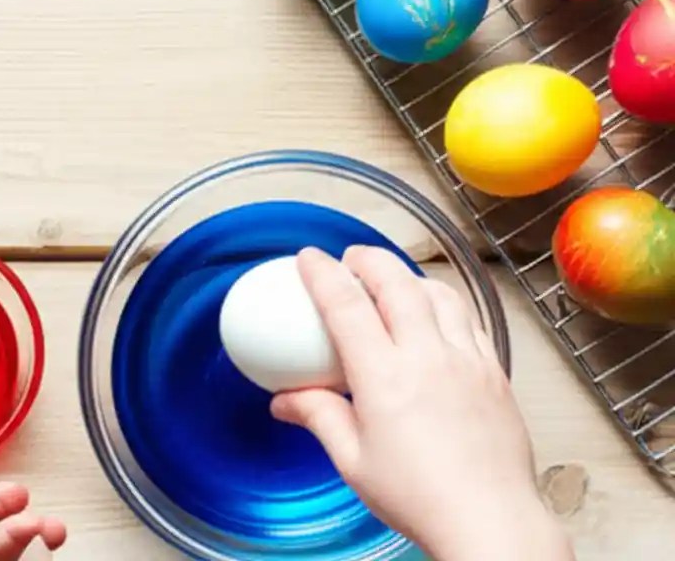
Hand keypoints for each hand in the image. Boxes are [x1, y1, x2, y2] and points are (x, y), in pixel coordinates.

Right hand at [271, 246, 573, 560]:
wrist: (489, 520)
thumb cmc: (423, 499)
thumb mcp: (353, 461)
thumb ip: (319, 418)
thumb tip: (286, 401)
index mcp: (385, 378)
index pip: (347, 306)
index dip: (324, 274)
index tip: (310, 259)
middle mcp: (429, 359)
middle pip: (396, 283)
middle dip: (369, 260)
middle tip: (351, 259)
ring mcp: (467, 362)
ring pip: (439, 294)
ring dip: (410, 276)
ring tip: (394, 280)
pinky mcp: (494, 373)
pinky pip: (470, 320)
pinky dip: (446, 304)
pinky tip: (437, 315)